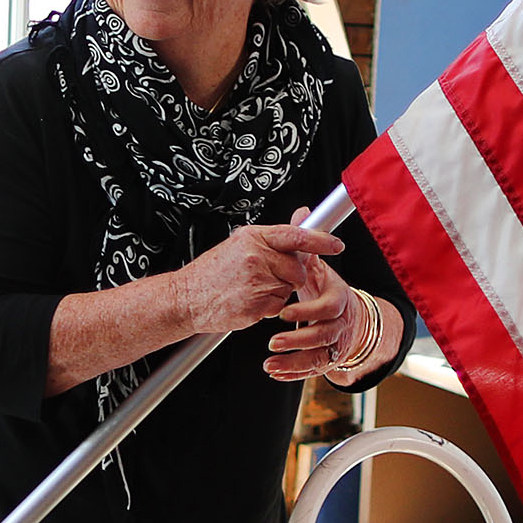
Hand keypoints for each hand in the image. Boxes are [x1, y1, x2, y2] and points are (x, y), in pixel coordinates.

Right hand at [180, 216, 345, 336]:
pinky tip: (248, 300)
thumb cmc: (212, 272)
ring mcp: (256, 281)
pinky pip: (278, 306)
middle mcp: (256, 256)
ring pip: (289, 288)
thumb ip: (276, 235)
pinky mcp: (256, 304)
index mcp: (253, 237)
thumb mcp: (241, 244)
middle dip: (289, 275)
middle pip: (297, 267)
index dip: (321, 240)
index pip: (296, 235)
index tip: (336, 245)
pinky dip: (268, 307)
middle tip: (267, 276)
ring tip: (252, 288)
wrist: (186, 297)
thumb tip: (304, 215)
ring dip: (277, 291)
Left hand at [264, 249, 356, 380]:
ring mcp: (336, 343)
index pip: (329, 307)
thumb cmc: (328, 289)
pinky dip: (294, 373)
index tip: (284, 313)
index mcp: (340, 298)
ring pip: (319, 357)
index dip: (308, 311)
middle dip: (298, 340)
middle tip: (273, 341)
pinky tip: (276, 371)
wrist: (349, 316)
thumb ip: (307, 244)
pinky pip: (313, 370)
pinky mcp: (328, 358)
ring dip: (293, 361)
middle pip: (324, 335)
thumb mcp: (319, 266)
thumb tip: (302, 213)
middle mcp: (341, 323)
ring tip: (270, 361)